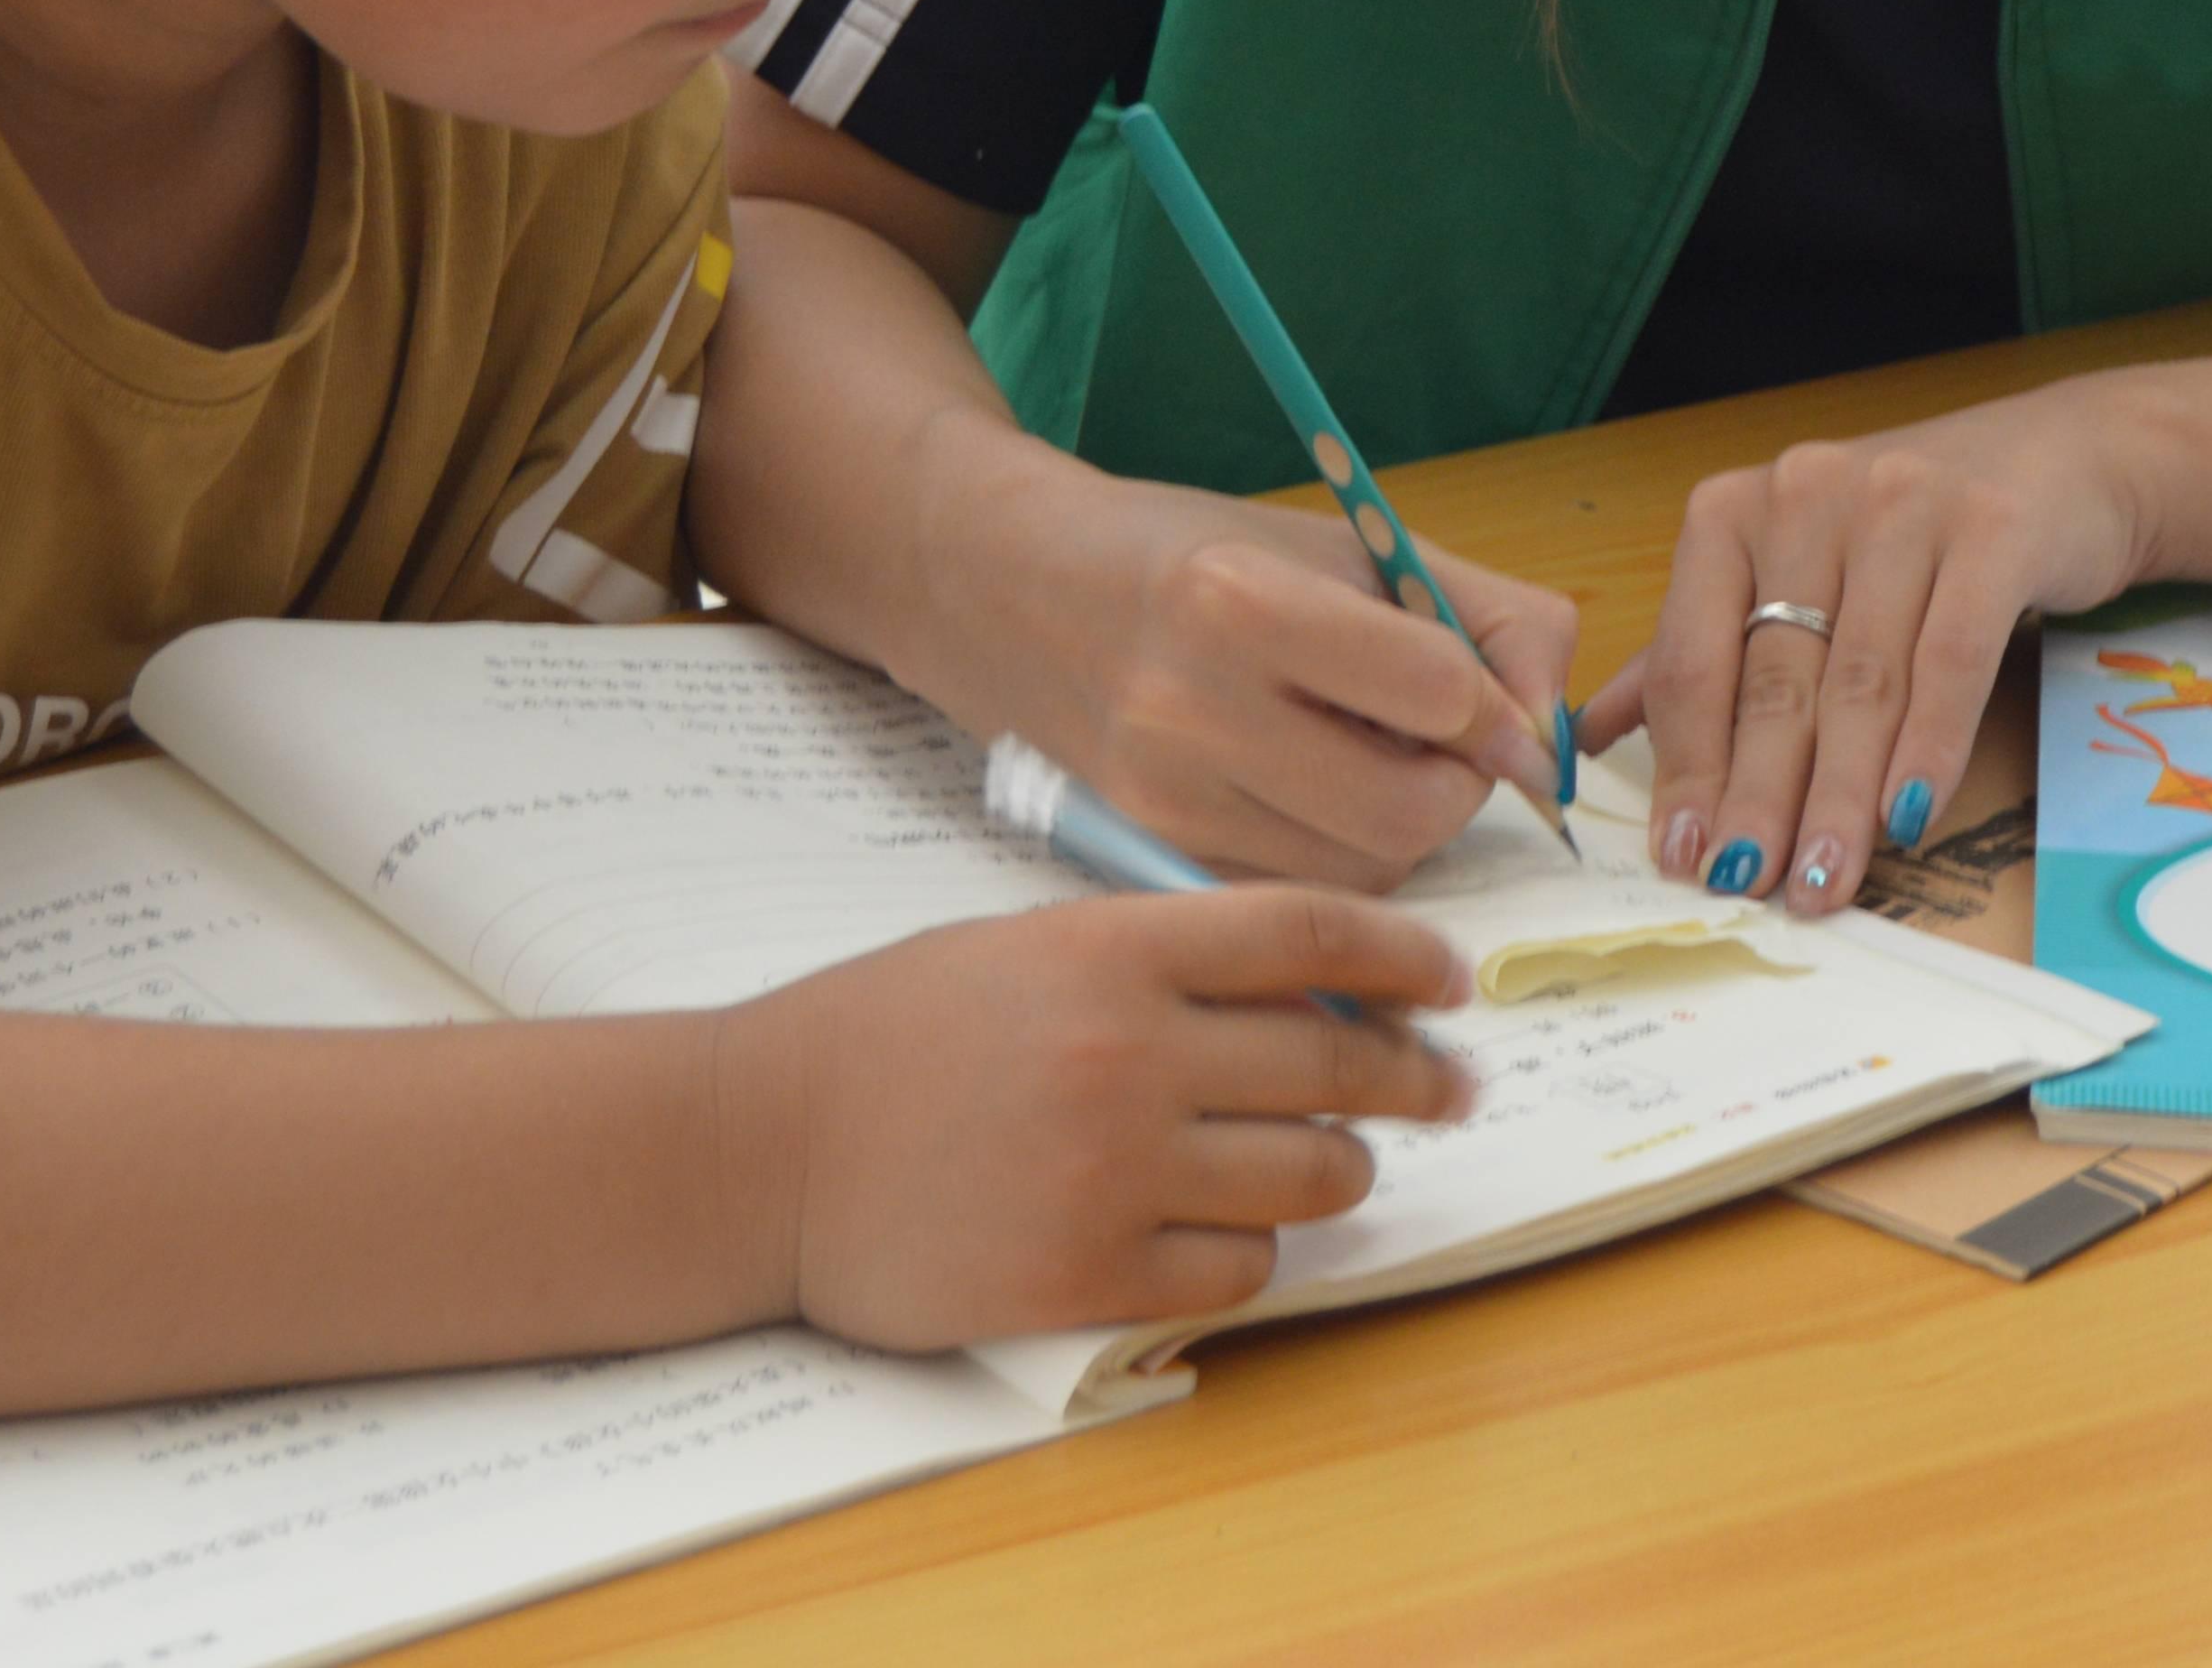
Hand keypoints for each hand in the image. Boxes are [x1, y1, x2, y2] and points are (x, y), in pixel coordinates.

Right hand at [721, 889, 1475, 1350]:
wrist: (759, 1147)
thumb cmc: (887, 1034)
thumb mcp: (1020, 948)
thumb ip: (1154, 962)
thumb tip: (1309, 992)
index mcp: (1110, 949)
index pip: (1313, 934)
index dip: (1408, 955)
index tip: (1453, 980)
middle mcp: (1128, 1054)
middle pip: (1340, 1061)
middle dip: (1419, 1077)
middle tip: (1451, 1086)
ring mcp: (1112, 1172)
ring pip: (1311, 1177)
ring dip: (1339, 1171)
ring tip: (1333, 1165)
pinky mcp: (1087, 1277)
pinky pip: (1239, 1271)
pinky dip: (1252, 1254)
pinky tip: (1227, 1235)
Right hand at [954, 466, 1582, 887]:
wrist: (1015, 592)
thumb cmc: (1194, 556)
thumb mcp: (1341, 545)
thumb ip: (1482, 615)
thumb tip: (1554, 727)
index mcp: (1237, 602)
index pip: (1438, 692)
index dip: (1491, 702)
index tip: (1486, 696)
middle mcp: (1190, 709)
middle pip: (1411, 809)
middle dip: (1458, 782)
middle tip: (1438, 738)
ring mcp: (1166, 798)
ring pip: (1366, 870)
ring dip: (1405, 825)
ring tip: (1363, 753)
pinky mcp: (1155, 854)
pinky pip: (1305, 891)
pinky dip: (1340, 852)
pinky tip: (1306, 789)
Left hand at [1582, 385, 2154, 919]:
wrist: (2063, 459)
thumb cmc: (1909, 534)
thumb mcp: (1793, 573)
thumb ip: (1700, 648)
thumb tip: (1592, 736)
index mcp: (1734, 511)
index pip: (1692, 660)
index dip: (1685, 767)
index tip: (1682, 857)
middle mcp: (1806, 494)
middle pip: (1772, 680)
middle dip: (1756, 798)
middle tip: (1745, 886)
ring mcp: (1902, 504)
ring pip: (1859, 682)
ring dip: (1837, 796)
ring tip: (1822, 880)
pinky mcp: (1993, 530)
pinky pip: (1950, 660)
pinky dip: (1928, 748)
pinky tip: (1908, 818)